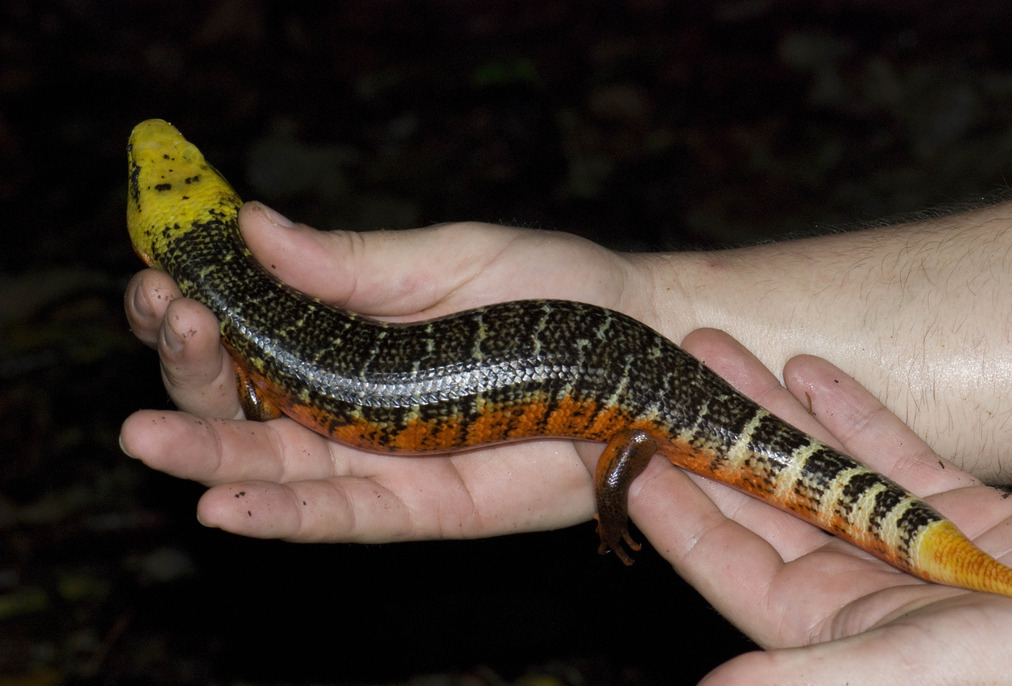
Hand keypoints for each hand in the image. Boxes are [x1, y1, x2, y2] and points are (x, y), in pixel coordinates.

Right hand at [121, 202, 648, 541]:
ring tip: (147, 435)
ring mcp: (385, 456)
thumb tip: (254, 225)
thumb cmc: (557, 290)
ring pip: (279, 466)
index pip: (247, 328)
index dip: (194, 307)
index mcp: (348, 334)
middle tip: (162, 327)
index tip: (159, 278)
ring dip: (210, 452)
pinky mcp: (429, 507)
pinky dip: (287, 515)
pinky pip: (349, 517)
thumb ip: (356, 260)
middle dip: (187, 373)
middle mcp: (352, 401)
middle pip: (243, 401)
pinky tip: (224, 504)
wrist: (648, 344)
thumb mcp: (451, 257)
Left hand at [635, 330, 1011, 683]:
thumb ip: (810, 679)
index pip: (721, 557)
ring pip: (815, 463)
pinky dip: (853, 409)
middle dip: (707, 432)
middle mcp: (854, 587)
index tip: (620, 443)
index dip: (667, 502)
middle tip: (658, 369)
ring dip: (766, 406)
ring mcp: (905, 545)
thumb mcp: (923, 670)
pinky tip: (806, 366)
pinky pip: (892, 452)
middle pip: (757, 496)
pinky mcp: (962, 513)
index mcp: (825, 630)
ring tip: (714, 345)